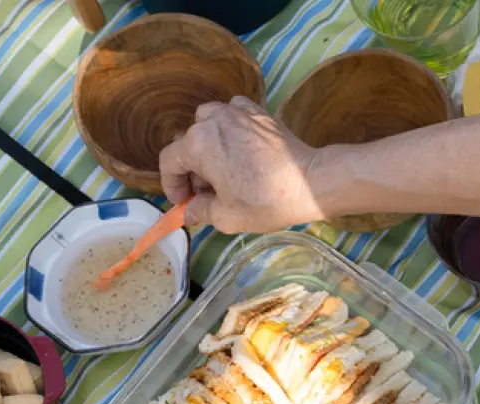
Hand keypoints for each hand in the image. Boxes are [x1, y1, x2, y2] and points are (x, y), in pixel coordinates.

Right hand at [160, 98, 327, 232]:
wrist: (310, 182)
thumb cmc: (265, 201)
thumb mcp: (226, 216)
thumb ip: (200, 211)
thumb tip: (190, 211)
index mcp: (198, 144)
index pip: (170, 162)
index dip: (172, 185)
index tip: (183, 202)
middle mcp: (212, 120)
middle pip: (188, 143)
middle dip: (192, 170)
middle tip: (205, 193)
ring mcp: (236, 111)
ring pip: (207, 122)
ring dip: (206, 144)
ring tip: (221, 168)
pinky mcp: (257, 111)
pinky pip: (231, 113)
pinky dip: (228, 127)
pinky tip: (238, 146)